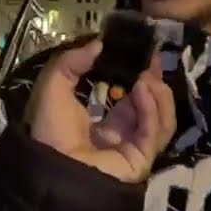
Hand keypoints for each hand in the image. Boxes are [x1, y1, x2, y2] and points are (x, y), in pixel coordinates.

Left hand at [25, 40, 175, 182]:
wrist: (51, 166)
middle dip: (153, 82)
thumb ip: (72, 62)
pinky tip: (143, 89)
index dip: (137, 77)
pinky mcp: (142, 159)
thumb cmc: (50, 128)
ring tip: (147, 75)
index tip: (141, 55)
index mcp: (100, 124)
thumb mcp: (53, 86)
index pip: (129, 99)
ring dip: (157, 94)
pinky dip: (152, 108)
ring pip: (160, 120)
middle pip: (149, 108)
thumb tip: (98, 43)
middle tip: (153, 61)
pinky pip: (155, 131)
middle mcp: (120, 137)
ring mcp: (133, 149)